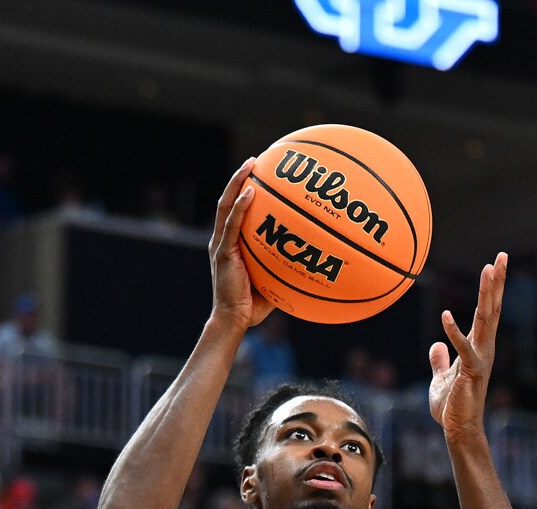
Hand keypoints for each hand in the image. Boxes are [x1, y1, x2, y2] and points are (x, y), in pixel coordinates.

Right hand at [208, 159, 274, 330]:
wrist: (234, 321)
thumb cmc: (254, 306)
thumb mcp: (274, 280)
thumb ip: (287, 265)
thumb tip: (315, 259)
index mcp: (231, 244)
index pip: (236, 211)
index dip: (244, 190)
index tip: (259, 174)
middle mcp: (223, 239)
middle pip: (229, 200)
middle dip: (240, 178)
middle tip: (256, 160)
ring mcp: (221, 244)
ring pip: (226, 205)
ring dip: (237, 182)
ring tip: (251, 165)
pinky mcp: (223, 252)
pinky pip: (232, 224)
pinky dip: (240, 207)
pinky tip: (250, 192)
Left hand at [428, 253, 505, 444]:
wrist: (458, 429)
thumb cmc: (452, 406)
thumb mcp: (441, 377)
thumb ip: (440, 359)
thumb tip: (436, 344)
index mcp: (477, 347)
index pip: (486, 312)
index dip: (490, 289)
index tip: (495, 265)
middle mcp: (484, 349)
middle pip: (491, 309)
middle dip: (496, 283)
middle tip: (502, 257)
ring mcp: (480, 359)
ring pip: (485, 321)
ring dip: (486, 295)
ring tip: (489, 271)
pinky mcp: (470, 372)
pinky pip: (462, 349)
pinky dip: (453, 333)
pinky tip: (445, 315)